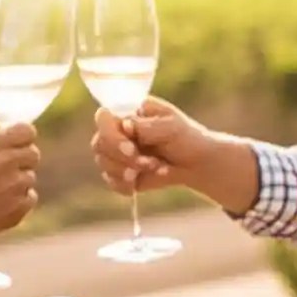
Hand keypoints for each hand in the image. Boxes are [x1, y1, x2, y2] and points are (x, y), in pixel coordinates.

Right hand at [0, 123, 39, 251]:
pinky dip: (19, 201)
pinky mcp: (20, 208)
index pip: (27, 131)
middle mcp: (6, 163)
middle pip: (33, 154)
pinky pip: (30, 197)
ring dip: (17, 182)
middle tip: (8, 168)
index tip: (19, 143)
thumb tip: (11, 139)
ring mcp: (15, 186)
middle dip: (23, 159)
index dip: (23, 137)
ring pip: (30, 177)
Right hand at [90, 96, 214, 194]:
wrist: (197, 162)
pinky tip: (143, 181)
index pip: (103, 117)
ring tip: (156, 167)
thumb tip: (125, 125)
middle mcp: (117, 131)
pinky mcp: (120, 173)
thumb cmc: (186, 137)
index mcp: (128, 112)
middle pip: (99, 144)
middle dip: (122, 158)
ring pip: (103, 163)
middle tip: (148, 163)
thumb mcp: (172, 126)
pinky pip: (111, 181)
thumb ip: (147, 125)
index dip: (112, 135)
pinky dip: (127, 184)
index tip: (131, 148)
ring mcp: (116, 153)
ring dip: (128, 171)